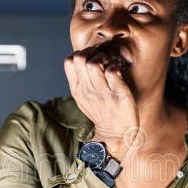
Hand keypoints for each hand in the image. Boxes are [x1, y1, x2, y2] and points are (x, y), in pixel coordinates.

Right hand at [63, 43, 138, 158]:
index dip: (80, 54)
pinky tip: (119, 71)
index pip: (68, 62)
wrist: (116, 135)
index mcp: (78, 90)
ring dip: (104, 57)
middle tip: (101, 58)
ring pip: (94, 63)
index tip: (90, 58)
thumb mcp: (84, 99)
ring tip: (109, 63)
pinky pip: (113, 71)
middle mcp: (88, 90)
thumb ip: (80, 81)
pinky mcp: (119, 94)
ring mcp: (102, 93)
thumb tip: (79, 60)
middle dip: (91, 52)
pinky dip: (116, 66)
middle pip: (80, 59)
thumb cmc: (102, 113)